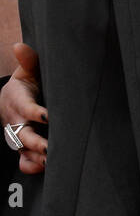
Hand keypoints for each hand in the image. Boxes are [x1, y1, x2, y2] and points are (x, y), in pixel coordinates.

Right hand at [1, 43, 46, 174]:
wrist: (11, 100)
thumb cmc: (25, 85)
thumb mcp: (26, 72)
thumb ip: (28, 61)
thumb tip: (20, 46)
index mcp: (18, 101)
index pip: (25, 108)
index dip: (35, 113)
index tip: (47, 116)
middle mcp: (17, 122)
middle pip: (23, 135)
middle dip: (36, 142)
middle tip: (50, 147)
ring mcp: (19, 137)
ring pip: (24, 151)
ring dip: (37, 157)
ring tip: (53, 162)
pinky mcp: (23, 148)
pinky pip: (23, 161)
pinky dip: (31, 167)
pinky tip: (45, 169)